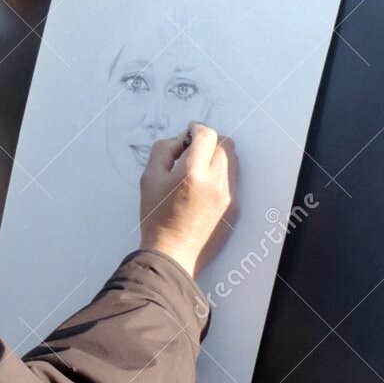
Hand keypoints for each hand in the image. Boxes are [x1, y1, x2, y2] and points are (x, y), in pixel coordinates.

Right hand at [139, 123, 237, 280]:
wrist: (172, 253)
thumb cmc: (156, 217)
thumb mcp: (149, 177)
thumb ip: (165, 149)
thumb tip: (182, 139)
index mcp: (193, 173)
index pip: (207, 134)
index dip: (195, 130)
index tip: (188, 135)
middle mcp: (216, 182)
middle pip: (224, 144)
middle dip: (208, 142)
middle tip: (191, 153)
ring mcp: (228, 196)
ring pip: (232, 161)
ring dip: (217, 158)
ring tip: (197, 171)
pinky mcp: (234, 208)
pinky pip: (233, 180)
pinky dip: (220, 176)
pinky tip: (202, 188)